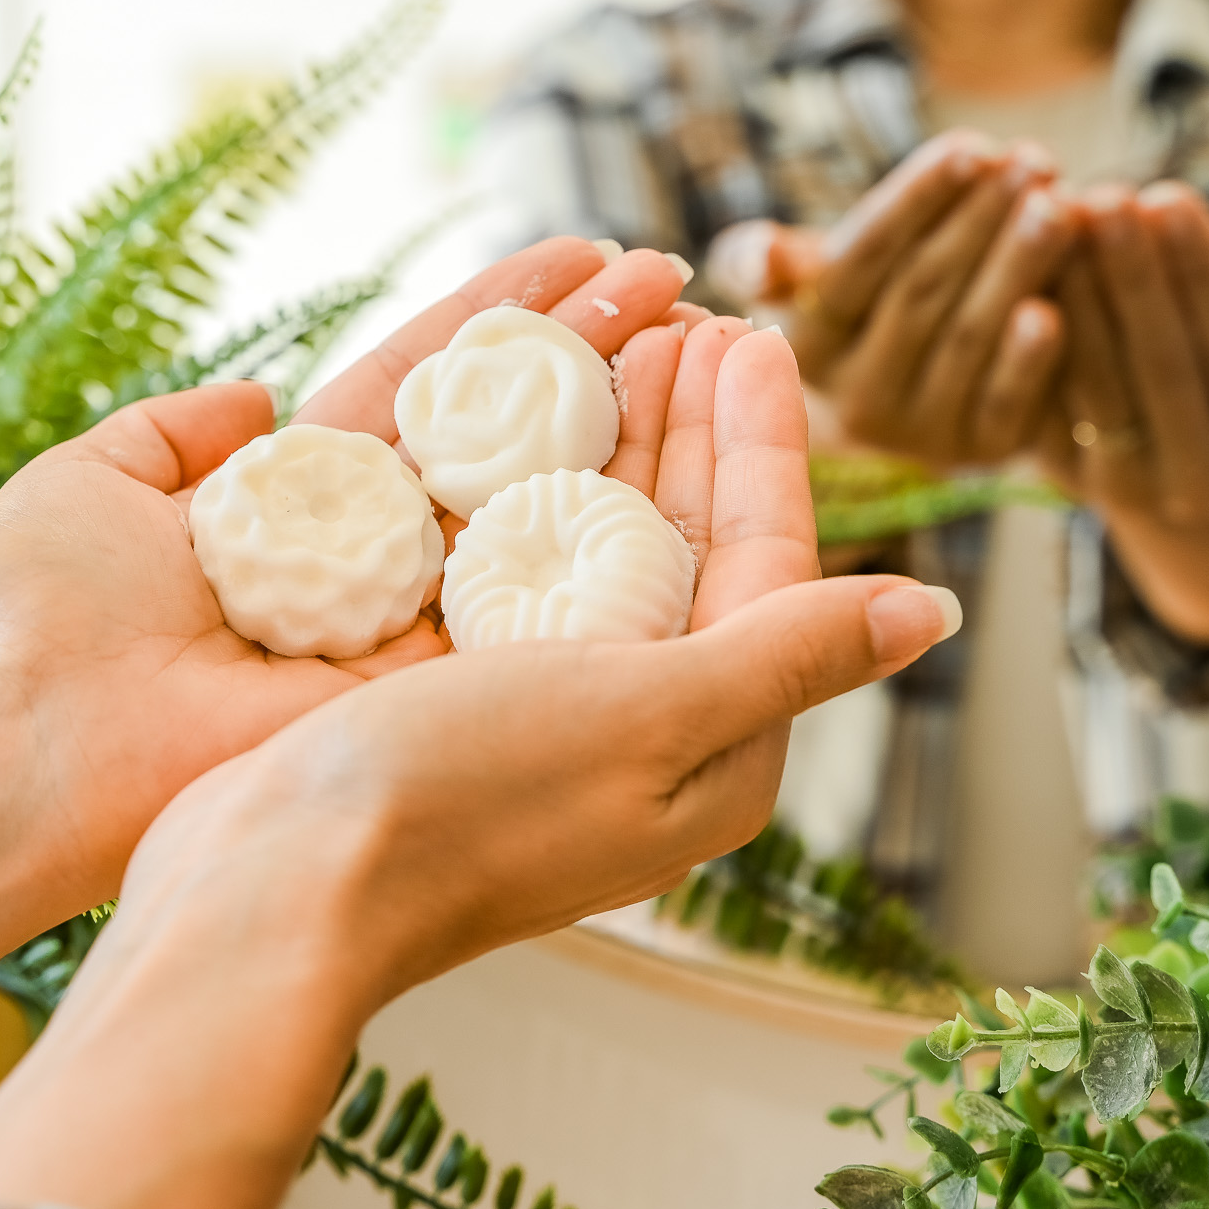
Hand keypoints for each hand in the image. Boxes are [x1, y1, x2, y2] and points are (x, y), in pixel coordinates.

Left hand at [0, 237, 690, 906]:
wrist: (12, 758)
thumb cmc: (27, 621)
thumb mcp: (92, 483)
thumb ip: (176, 434)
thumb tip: (249, 399)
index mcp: (296, 499)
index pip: (423, 389)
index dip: (502, 320)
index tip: (579, 256)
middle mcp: (370, 559)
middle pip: (501, 439)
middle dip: (589, 356)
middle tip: (676, 286)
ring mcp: (406, 621)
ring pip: (535, 506)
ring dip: (620, 423)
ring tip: (701, 336)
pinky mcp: (424, 683)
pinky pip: (526, 594)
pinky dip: (599, 524)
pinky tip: (676, 450)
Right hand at [0, 329, 963, 1208]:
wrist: (281, 891)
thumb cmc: (464, 801)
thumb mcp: (650, 715)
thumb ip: (789, 654)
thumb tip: (928, 612)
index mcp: (714, 749)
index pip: (767, 565)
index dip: (763, 444)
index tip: (756, 334)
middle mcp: (647, 736)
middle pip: (692, 551)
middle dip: (697, 431)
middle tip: (695, 317)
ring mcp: (556, 723)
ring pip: (610, 554)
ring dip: (624, 449)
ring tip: (630, 346)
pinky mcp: (471, 709)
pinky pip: (531, 576)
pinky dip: (542, 497)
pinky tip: (534, 436)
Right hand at [705, 129, 1075, 467]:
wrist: (910, 389)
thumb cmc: (859, 305)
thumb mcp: (800, 278)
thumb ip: (761, 257)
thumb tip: (759, 258)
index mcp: (805, 346)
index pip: (856, 263)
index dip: (915, 202)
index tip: (970, 148)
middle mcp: (853, 401)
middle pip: (919, 293)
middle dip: (981, 221)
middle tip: (1035, 162)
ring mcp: (917, 434)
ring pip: (966, 336)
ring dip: (1018, 266)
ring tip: (1060, 203)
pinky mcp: (979, 451)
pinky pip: (1004, 404)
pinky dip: (1028, 359)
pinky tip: (1054, 309)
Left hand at [1034, 183, 1208, 643]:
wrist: (1174, 461)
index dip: (1201, 269)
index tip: (1167, 194)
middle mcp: (1201, 478)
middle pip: (1161, 364)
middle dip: (1130, 276)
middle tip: (1101, 196)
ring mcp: (1126, 487)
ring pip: (1094, 383)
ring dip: (1072, 297)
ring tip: (1052, 220)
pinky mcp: (1060, 478)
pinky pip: (1041, 400)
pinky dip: (1025, 334)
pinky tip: (1013, 267)